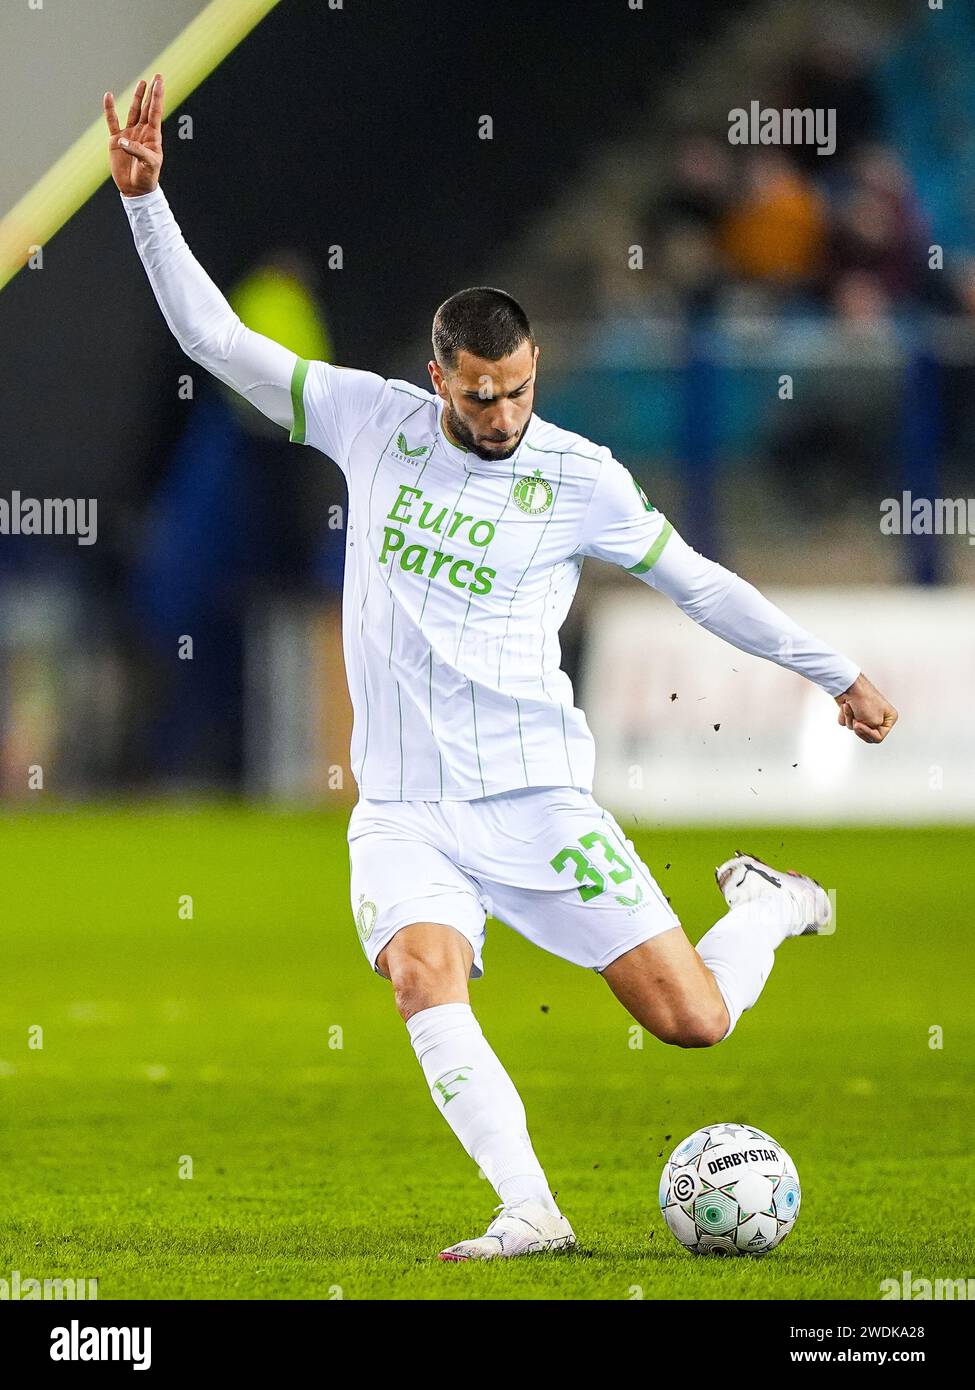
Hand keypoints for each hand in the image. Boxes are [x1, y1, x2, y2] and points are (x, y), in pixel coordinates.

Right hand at [104, 74, 163, 196]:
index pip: (155, 111)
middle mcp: (142, 132)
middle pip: (146, 107)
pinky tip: (108, 96)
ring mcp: (129, 134)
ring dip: (136, 97)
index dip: (157, 96)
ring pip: (132, 111)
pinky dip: (109, 109)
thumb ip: (138, 151)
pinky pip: (112, 121)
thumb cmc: (147, 178)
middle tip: (156, 76)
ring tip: (141, 82)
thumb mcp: (148, 165)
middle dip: (151, 92)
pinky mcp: (116, 140)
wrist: (135, 189)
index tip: (159, 81)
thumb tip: (123, 140)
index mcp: (152, 136)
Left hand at [835, 673, 896, 743]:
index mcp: (889, 718)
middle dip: (858, 727)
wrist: (849, 686)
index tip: (862, 724)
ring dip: (850, 718)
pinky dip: (844, 715)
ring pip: (853, 728)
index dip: (868, 732)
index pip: (878, 737)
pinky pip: (845, 722)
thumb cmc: (864, 699)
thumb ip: (872, 733)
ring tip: (852, 708)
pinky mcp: (852, 712)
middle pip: (865, 734)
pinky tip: (846, 706)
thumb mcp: (875, 721)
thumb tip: (862, 730)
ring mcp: (864, 715)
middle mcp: (878, 717)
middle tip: (857, 719)